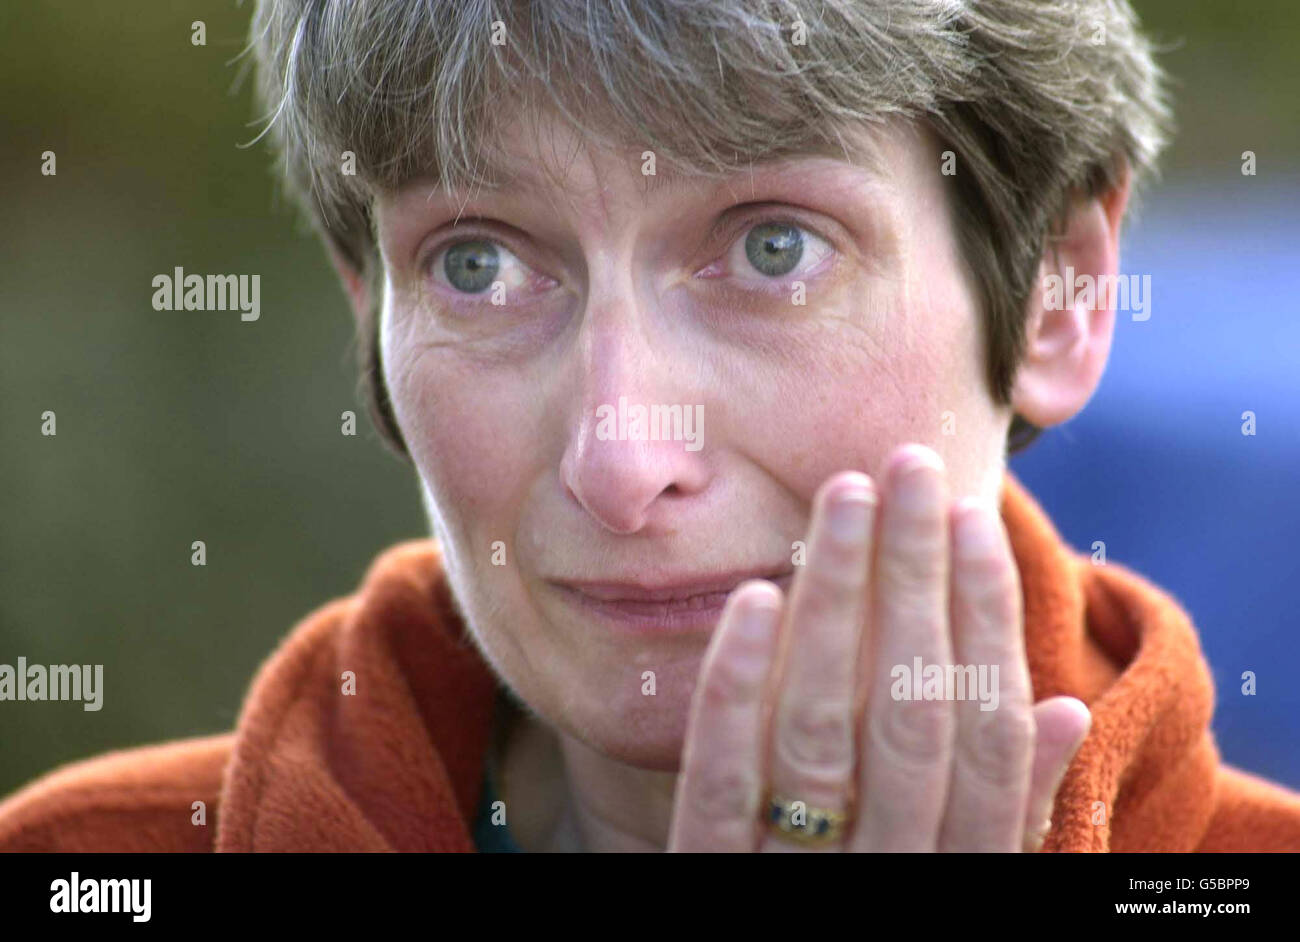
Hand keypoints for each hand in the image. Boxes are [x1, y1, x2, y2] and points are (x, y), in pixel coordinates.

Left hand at [667, 443, 1090, 851]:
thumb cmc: (875, 914)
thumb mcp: (955, 877)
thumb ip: (1003, 813)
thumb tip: (1061, 712)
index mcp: (954, 869)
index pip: (979, 727)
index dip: (979, 617)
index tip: (970, 517)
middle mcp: (883, 874)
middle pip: (907, 711)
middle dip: (912, 580)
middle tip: (906, 464)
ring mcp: (792, 879)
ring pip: (820, 729)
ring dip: (837, 604)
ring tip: (841, 496)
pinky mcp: (706, 880)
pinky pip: (716, 780)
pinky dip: (736, 687)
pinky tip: (753, 598)